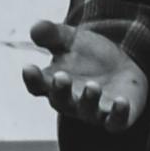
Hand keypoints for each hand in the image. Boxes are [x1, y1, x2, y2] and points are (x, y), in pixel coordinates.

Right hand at [25, 16, 147, 139]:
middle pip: (60, 101)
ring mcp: (94, 111)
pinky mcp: (117, 117)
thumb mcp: (70, 39)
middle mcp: (71, 102)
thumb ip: (52, 34)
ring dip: (89, 100)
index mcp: (54, 84)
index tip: (28, 67)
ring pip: (87, 111)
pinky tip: (121, 101)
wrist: (121, 67)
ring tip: (92, 86)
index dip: (32, 79)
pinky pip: (116, 122)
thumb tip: (35, 28)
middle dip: (60, 90)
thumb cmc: (89, 56)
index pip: (37, 86)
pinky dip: (118, 114)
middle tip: (61, 77)